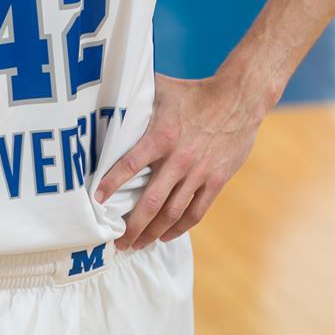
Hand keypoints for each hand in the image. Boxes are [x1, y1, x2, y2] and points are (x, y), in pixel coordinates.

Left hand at [94, 74, 263, 249]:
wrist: (238, 99)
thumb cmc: (195, 92)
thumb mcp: (162, 89)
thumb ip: (136, 98)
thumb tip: (105, 95)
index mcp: (161, 136)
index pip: (130, 164)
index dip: (111, 183)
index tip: (96, 200)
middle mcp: (178, 159)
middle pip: (150, 201)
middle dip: (132, 226)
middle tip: (117, 242)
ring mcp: (199, 173)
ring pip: (172, 212)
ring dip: (153, 232)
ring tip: (137, 245)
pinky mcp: (216, 180)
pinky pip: (195, 211)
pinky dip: (179, 228)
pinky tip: (165, 236)